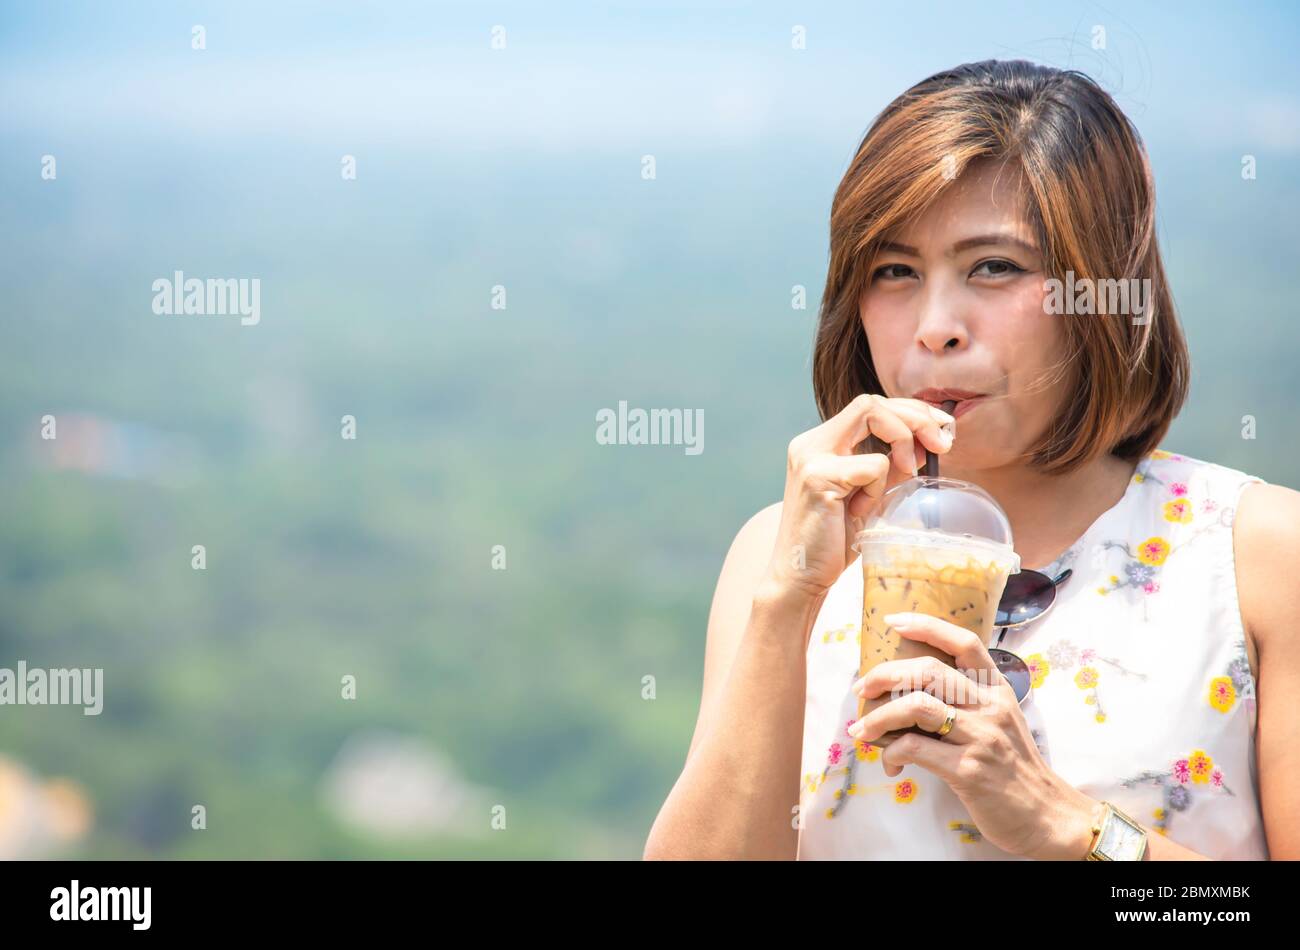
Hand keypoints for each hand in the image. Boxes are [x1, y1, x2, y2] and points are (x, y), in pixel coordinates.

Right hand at [761, 394, 953, 607]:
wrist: (801, 577)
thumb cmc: (833, 541)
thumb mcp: (870, 495)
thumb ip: (891, 466)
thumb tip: (928, 442)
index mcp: (820, 443)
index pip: (869, 406)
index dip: (910, 411)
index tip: (941, 430)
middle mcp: (810, 443)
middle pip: (871, 401)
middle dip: (916, 417)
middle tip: (942, 444)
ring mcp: (810, 457)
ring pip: (872, 417)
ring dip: (901, 446)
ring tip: (902, 479)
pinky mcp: (817, 477)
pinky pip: (872, 465)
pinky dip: (877, 488)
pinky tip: (860, 512)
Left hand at [847, 611, 1098, 859]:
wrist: (1048, 816)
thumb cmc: (1014, 769)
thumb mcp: (1000, 723)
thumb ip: (967, 702)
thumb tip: (909, 693)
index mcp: (997, 690)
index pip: (965, 643)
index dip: (927, 625)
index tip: (893, 621)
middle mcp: (991, 707)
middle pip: (928, 670)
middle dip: (884, 674)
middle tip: (861, 689)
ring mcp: (981, 737)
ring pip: (916, 706)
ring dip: (878, 717)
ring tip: (861, 731)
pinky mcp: (968, 770)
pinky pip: (915, 748)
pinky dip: (891, 753)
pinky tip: (890, 765)